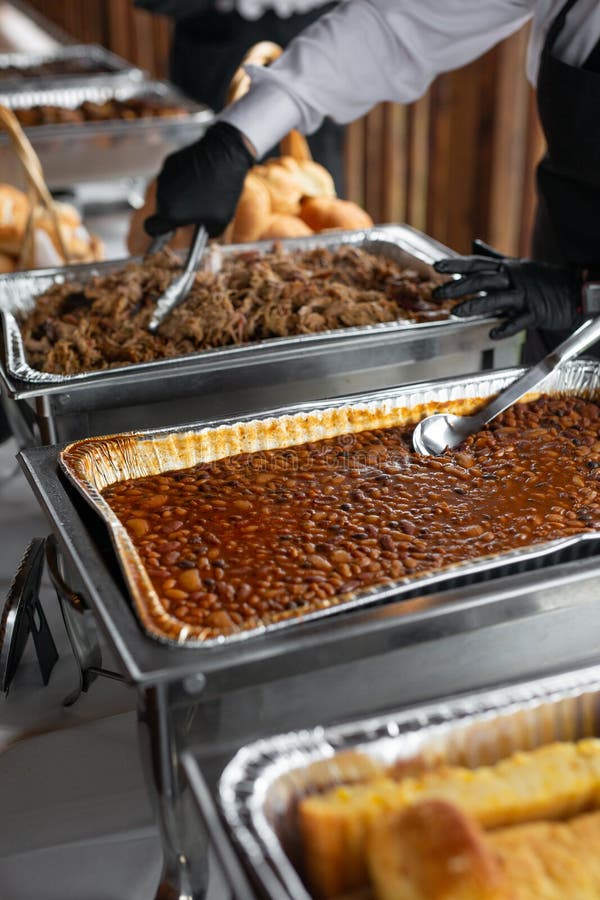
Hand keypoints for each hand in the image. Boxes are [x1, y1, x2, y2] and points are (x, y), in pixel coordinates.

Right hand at [144, 121, 254, 238]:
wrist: (225, 154)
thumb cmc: (223, 188)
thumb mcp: (221, 220)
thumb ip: (207, 232)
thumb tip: (203, 233)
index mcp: (170, 213)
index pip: (152, 227)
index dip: (160, 230)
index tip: (169, 229)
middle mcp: (162, 195)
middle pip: (163, 210)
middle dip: (176, 211)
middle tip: (196, 209)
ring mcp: (164, 176)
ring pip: (167, 193)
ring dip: (180, 195)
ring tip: (202, 189)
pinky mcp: (170, 162)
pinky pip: (173, 177)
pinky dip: (183, 179)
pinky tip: (199, 176)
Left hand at [432, 239, 579, 338]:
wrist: (573, 290)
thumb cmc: (541, 279)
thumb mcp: (516, 264)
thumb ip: (493, 257)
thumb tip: (474, 244)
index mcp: (506, 268)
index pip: (477, 264)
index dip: (456, 264)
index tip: (436, 266)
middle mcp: (513, 278)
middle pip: (482, 281)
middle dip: (459, 287)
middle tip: (437, 294)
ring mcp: (524, 295)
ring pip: (497, 299)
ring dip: (476, 305)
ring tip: (456, 313)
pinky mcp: (535, 312)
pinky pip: (519, 320)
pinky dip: (506, 327)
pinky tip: (492, 333)